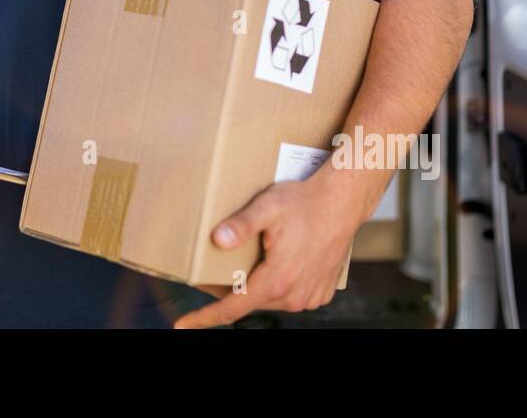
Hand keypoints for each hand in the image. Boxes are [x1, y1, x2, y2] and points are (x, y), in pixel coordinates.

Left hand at [172, 168, 361, 327]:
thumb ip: (240, 225)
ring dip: (256, 285)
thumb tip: (217, 240)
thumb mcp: (267, 207)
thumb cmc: (305, 201)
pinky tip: (276, 261)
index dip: (204, 317)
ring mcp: (309, 296)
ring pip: (269, 298)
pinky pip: (290, 295)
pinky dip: (278, 283)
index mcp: (277, 281)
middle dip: (229, 289)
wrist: (344, 201)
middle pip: (249, 301)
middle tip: (211, 269)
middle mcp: (294, 296)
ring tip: (249, 260)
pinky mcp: (320, 292)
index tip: (183, 325)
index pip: (232, 308)